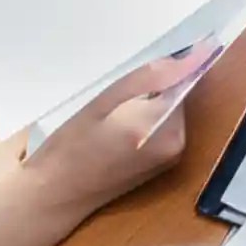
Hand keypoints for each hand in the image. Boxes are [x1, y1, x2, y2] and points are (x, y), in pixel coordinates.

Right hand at [19, 45, 214, 224]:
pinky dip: (148, 117)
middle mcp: (178, 143)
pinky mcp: (163, 163)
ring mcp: (172, 156)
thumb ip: (149, 78)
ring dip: (150, 100)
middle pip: (178, 94)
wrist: (55, 194)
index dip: (171, 62)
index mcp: (165, 126)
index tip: (158, 50)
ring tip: (114, 105)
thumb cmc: (70, 145)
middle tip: (119, 86)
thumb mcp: (103, 101)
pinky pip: (163, 126)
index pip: (184, 79)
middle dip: (156, 84)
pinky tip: (118, 122)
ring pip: (170, 109)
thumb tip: (190, 57)